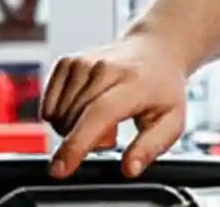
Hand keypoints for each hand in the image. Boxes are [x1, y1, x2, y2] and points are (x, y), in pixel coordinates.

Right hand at [40, 33, 188, 178]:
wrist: (155, 51)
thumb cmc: (162, 88)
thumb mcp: (172, 122)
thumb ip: (150, 147)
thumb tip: (129, 168)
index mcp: (133, 83)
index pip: (99, 113)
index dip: (77, 144)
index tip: (61, 169)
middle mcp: (104, 68)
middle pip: (73, 120)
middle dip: (85, 140)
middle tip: (112, 130)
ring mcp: (82, 63)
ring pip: (58, 117)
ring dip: (73, 128)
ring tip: (100, 116)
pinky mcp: (66, 62)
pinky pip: (48, 107)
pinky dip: (61, 116)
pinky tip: (84, 108)